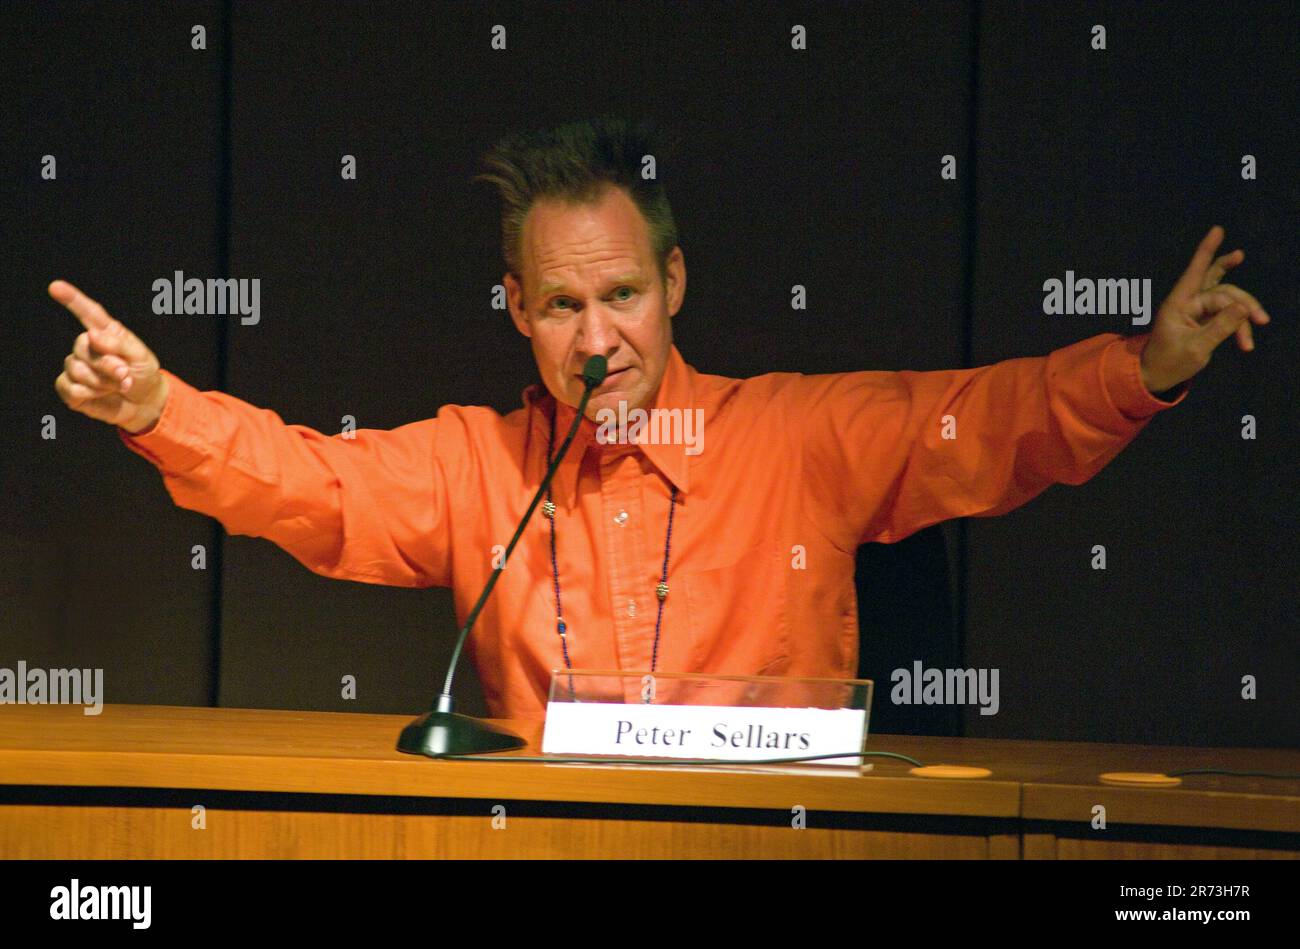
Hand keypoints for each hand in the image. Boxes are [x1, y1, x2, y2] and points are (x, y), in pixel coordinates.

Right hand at [50, 280, 168, 433]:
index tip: (56, 286)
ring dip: (103, 382)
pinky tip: (101, 394)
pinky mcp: (69, 387)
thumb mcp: (141, 357)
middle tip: (125, 374)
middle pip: (83, 347)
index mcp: (106, 332)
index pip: (88, 313)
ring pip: (77, 369)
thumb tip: (92, 335)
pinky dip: (90, 394)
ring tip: (118, 385)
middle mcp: (87, 346)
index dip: (72, 299)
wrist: (145, 403)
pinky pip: (70, 388)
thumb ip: (118, 346)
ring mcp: (76, 365)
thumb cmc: (143, 374)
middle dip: (107, 365)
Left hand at [1140, 226, 1270, 393]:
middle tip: (1262, 319)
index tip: (1218, 230)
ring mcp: (1198, 310)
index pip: (1195, 272)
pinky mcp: (1206, 319)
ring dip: (1243, 319)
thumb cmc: (1169, 363)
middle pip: (1222, 289)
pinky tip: (1246, 344)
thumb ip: (1219, 328)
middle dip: (1244, 303)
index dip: (1207, 250)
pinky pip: (1229, 315)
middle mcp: (1188, 302)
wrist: (1158, 377)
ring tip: (1248, 344)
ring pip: (1229, 302)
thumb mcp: (1196, 349)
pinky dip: (1239, 328)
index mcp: (1178, 303)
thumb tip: (1243, 307)